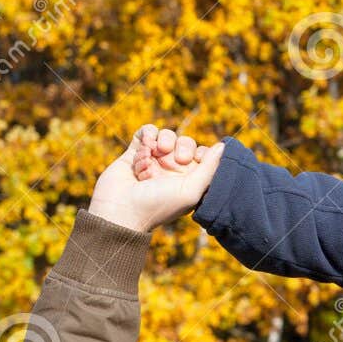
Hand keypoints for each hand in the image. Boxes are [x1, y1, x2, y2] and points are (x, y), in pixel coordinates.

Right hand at [87, 125, 223, 231]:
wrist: (120, 209)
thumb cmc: (158, 205)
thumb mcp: (190, 191)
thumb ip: (209, 168)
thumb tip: (223, 146)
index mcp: (188, 181)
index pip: (203, 156)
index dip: (201, 153)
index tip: (194, 160)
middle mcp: (172, 170)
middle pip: (185, 142)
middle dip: (181, 145)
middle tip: (175, 158)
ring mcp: (153, 160)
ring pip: (165, 135)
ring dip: (159, 143)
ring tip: (150, 158)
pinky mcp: (135, 152)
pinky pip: (146, 132)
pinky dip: (146, 136)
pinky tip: (143, 149)